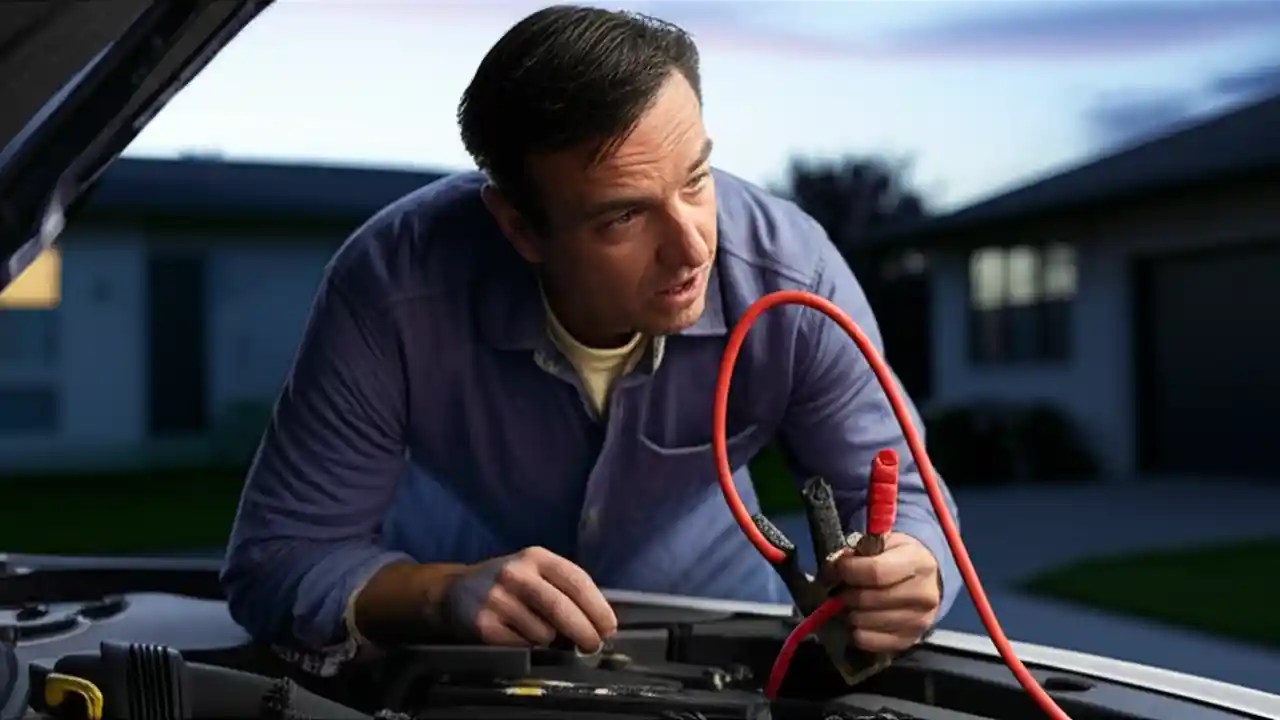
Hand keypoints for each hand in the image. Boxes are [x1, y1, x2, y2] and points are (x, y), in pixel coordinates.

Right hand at [445, 546, 617, 651]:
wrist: (455, 591)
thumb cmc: (509, 585)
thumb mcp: (535, 572)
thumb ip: (564, 589)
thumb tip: (599, 622)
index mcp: (536, 557)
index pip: (576, 581)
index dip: (598, 607)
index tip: (609, 628)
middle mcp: (516, 574)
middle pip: (561, 608)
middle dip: (584, 632)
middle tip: (593, 645)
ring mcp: (498, 599)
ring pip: (543, 633)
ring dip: (551, 641)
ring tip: (540, 633)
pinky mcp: (484, 625)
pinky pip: (522, 647)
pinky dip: (528, 648)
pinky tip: (518, 637)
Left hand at [822, 532, 940, 653]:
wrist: (930, 582)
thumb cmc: (900, 558)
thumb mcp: (885, 543)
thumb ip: (860, 550)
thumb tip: (835, 566)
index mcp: (918, 562)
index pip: (874, 571)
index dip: (847, 570)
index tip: (834, 569)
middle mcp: (923, 594)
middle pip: (867, 599)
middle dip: (843, 593)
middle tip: (837, 589)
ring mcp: (918, 621)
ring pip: (864, 622)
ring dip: (847, 613)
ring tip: (848, 603)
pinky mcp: (909, 641)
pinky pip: (868, 641)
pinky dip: (855, 631)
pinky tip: (857, 620)